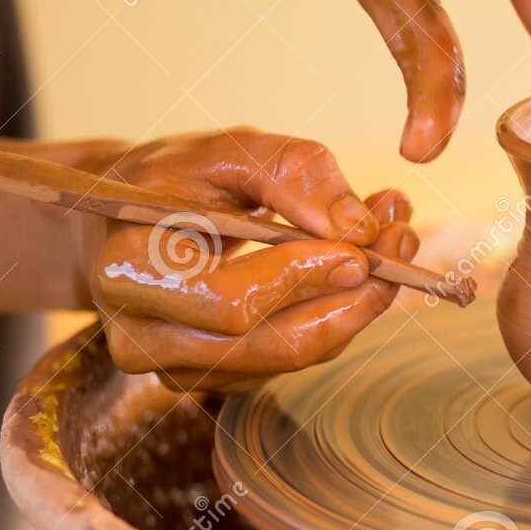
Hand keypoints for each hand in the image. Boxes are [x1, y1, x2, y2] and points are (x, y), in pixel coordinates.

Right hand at [79, 128, 418, 393]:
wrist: (133, 218)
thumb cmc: (177, 178)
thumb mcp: (225, 150)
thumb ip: (290, 172)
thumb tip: (358, 227)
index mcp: (128, 273)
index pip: (230, 302)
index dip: (302, 279)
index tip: (362, 246)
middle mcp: (143, 338)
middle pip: (272, 345)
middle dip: (350, 298)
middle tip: (402, 242)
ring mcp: (180, 369)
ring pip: (295, 357)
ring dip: (358, 303)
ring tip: (393, 240)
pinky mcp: (219, 379)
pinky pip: (298, 357)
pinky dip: (340, 313)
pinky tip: (359, 265)